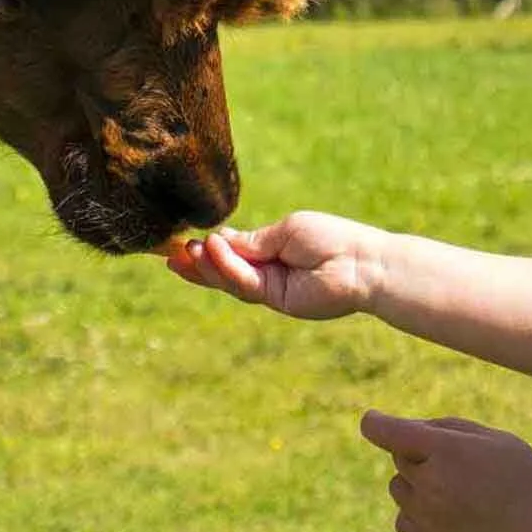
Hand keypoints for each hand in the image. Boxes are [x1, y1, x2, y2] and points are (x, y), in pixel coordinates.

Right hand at [164, 212, 385, 319]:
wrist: (360, 262)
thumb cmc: (331, 237)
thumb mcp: (284, 231)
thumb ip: (252, 242)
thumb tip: (218, 239)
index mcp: (270, 250)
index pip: (231, 253)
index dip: (206, 252)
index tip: (180, 245)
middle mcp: (267, 272)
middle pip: (223, 272)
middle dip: (197, 266)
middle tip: (170, 256)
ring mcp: (271, 288)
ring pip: (230, 281)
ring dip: (207, 267)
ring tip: (188, 251)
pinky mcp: (276, 301)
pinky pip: (245, 284)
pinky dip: (228, 268)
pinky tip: (213, 250)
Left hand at [359, 410, 531, 531]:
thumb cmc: (526, 481)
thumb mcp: (496, 439)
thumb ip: (450, 428)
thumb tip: (414, 431)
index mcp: (446, 451)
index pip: (389, 432)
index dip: (376, 423)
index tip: (372, 420)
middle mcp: (430, 483)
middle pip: (400, 457)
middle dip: (420, 452)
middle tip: (460, 461)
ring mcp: (428, 516)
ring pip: (398, 488)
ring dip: (416, 481)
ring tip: (456, 488)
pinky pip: (403, 520)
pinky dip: (414, 512)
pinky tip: (442, 510)